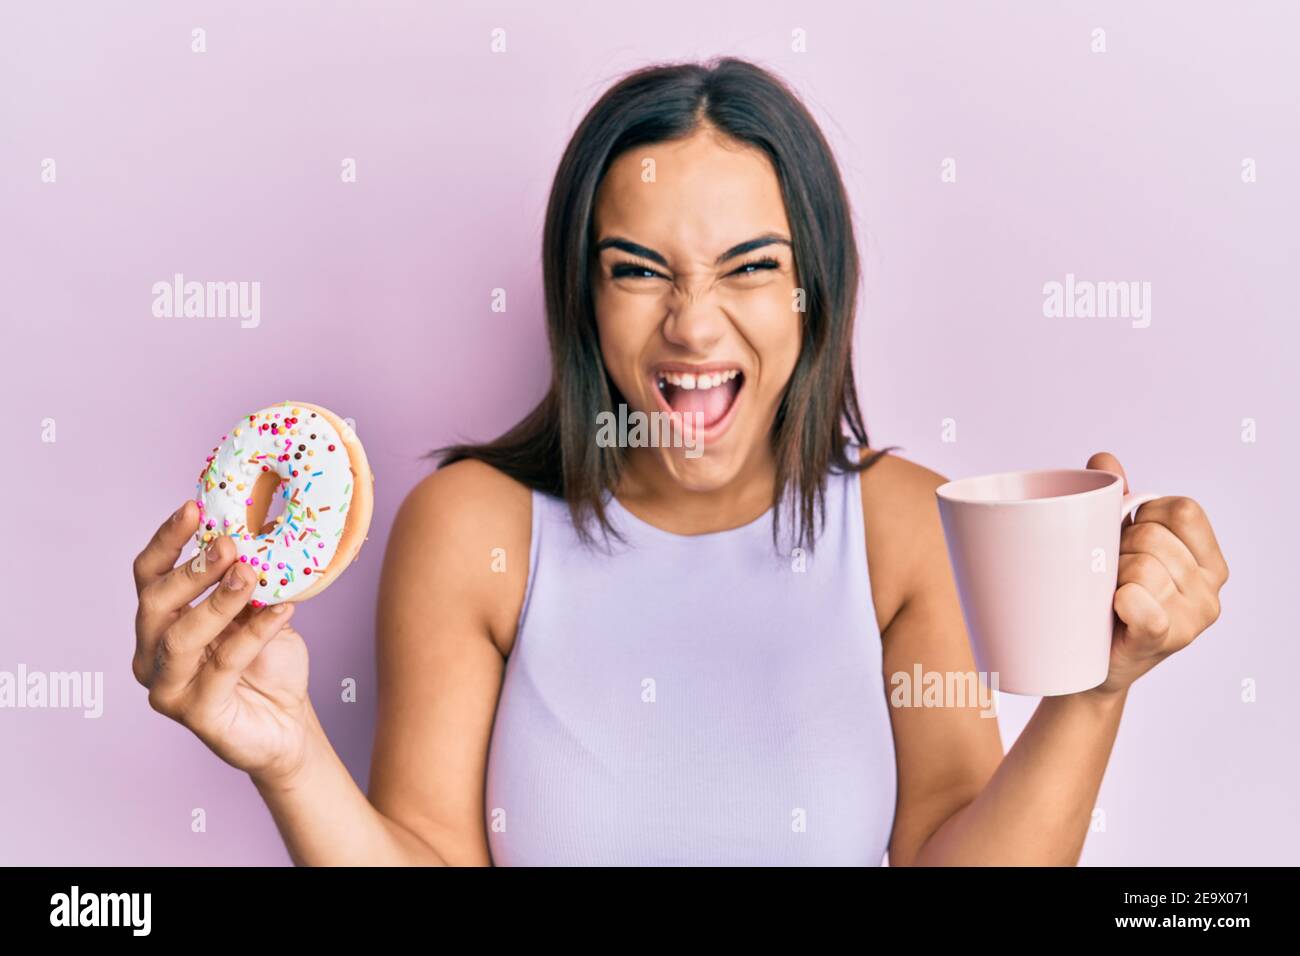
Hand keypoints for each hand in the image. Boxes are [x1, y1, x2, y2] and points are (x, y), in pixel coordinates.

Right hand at [132, 500, 313, 785]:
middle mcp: (151, 653)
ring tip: (251, 574)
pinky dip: (254, 633)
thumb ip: (245, 580)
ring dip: (218, 601)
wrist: (287, 722)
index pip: (149, 575)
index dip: (167, 540)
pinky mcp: (195, 714)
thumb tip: (253, 531)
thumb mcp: (255, 610)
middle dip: (193, 570)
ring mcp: (167, 687)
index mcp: (159, 622)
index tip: (194, 508)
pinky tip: (283, 610)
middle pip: (155, 603)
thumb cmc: (265, 663)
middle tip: (230, 545)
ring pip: (181, 637)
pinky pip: (223, 666)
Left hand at [1083, 452, 1228, 697]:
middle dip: (1118, 549)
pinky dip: (1121, 601)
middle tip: (1109, 576)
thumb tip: (1104, 459)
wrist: (1087, 665)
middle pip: (1153, 537)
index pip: (1182, 508)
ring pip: (1141, 567)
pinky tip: (1114, 610)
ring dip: (1111, 578)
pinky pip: (1140, 603)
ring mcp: (1194, 616)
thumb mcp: (1115, 546)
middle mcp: (1211, 587)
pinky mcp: (1167, 639)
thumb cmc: (1104, 601)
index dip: (1143, 514)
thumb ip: (1115, 501)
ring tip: (1107, 597)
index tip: (1123, 536)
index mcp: (1207, 559)